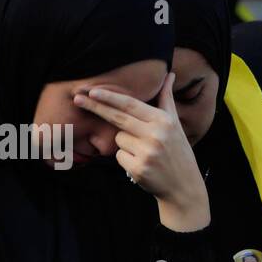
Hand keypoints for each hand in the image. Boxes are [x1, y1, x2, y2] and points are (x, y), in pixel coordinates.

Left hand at [74, 72, 210, 230]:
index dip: (109, 97)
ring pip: (119, 139)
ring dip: (125, 144)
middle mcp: (156, 135)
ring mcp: (147, 153)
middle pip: (118, 118)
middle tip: (76, 98)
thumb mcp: (175, 124)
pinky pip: (119, 156)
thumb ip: (166, 99)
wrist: (184, 186)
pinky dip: (126, 160)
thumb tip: (169, 74)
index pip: (131, 105)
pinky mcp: (138, 169)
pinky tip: (142, 164)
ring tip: (144, 152)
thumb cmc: (177, 151)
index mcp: (164, 121)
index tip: (91, 90)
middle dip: (95, 107)